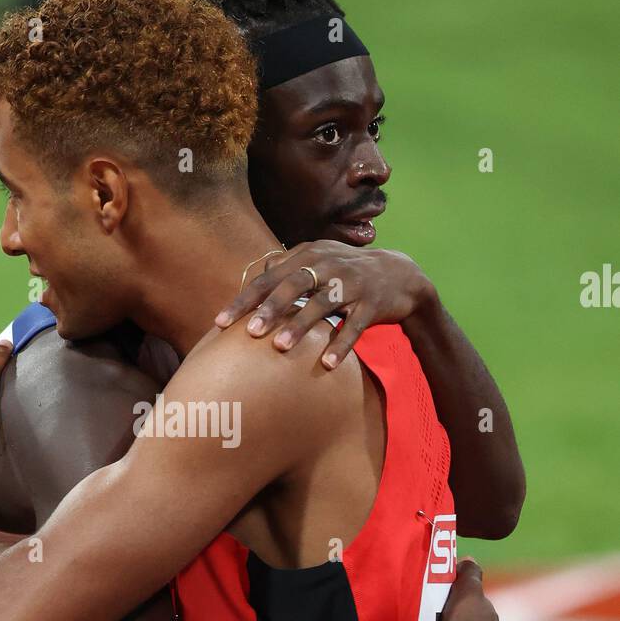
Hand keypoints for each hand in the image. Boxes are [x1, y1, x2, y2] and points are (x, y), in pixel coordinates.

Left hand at [216, 241, 432, 368]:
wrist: (400, 275)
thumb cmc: (347, 272)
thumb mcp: (320, 259)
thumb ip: (288, 266)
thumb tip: (255, 276)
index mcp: (309, 255)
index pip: (269, 278)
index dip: (245, 299)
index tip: (221, 322)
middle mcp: (328, 265)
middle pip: (293, 286)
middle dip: (269, 309)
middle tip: (249, 333)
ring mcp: (352, 284)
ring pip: (322, 305)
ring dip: (300, 326)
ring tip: (280, 347)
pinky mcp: (372, 304)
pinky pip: (355, 326)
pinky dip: (342, 345)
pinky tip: (328, 365)